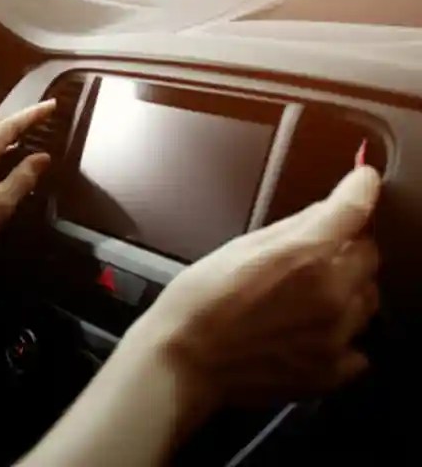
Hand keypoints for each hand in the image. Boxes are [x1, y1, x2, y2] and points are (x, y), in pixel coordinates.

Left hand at [0, 100, 55, 263]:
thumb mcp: (1, 203)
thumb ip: (24, 177)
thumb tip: (43, 157)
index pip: (11, 125)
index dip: (33, 114)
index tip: (52, 104)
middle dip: (22, 117)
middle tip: (45, 113)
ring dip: (9, 128)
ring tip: (31, 127)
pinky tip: (8, 148)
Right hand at [129, 165, 381, 412]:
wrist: (182, 362)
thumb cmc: (197, 303)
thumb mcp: (238, 248)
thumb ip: (293, 227)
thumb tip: (328, 208)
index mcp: (305, 256)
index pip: (356, 210)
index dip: (361, 189)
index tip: (362, 181)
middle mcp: (332, 295)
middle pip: (369, 256)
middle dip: (348, 248)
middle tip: (315, 254)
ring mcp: (336, 337)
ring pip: (367, 300)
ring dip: (347, 291)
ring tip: (304, 297)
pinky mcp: (332, 371)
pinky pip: (358, 348)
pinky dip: (341, 338)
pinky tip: (308, 334)